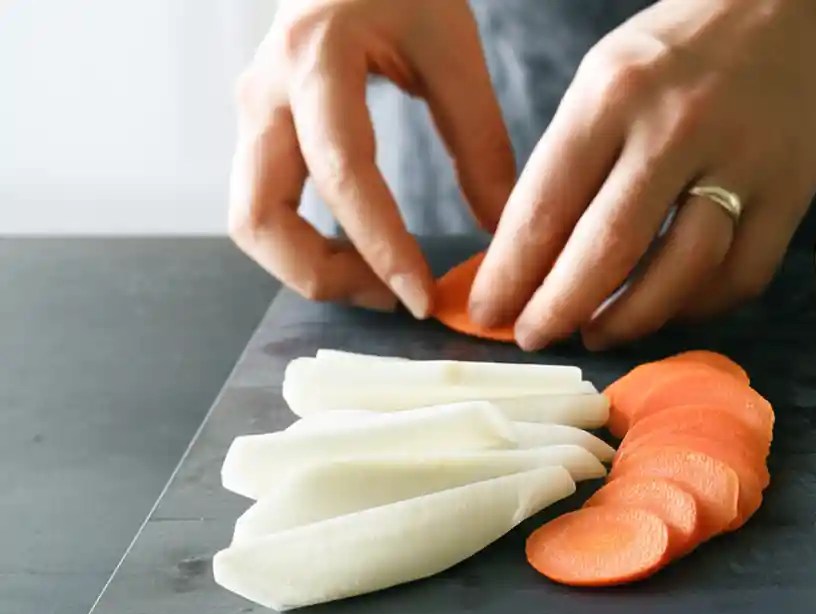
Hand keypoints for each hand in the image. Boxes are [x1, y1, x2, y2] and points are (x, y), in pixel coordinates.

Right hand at [228, 0, 514, 316]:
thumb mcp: (451, 47)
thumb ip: (479, 139)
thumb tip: (500, 231)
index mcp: (314, 61)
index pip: (343, 175)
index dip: (381, 248)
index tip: (423, 298)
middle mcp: (265, 92)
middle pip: (259, 217)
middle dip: (322, 276)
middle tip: (394, 300)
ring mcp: (251, 111)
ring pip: (251, 220)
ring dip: (307, 267)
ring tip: (381, 283)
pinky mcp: (259, 127)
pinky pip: (265, 204)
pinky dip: (305, 243)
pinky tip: (361, 253)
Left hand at [469, 0, 815, 350]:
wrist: (793, 8)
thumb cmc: (683, 47)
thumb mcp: (607, 75)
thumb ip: (571, 158)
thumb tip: (529, 251)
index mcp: (612, 94)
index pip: (545, 205)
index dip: (511, 272)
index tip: (487, 310)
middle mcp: (674, 129)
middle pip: (607, 250)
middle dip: (559, 309)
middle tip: (535, 337)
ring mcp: (739, 163)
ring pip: (678, 274)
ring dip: (630, 320)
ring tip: (599, 333)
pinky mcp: (790, 192)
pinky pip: (739, 277)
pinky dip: (699, 307)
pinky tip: (670, 309)